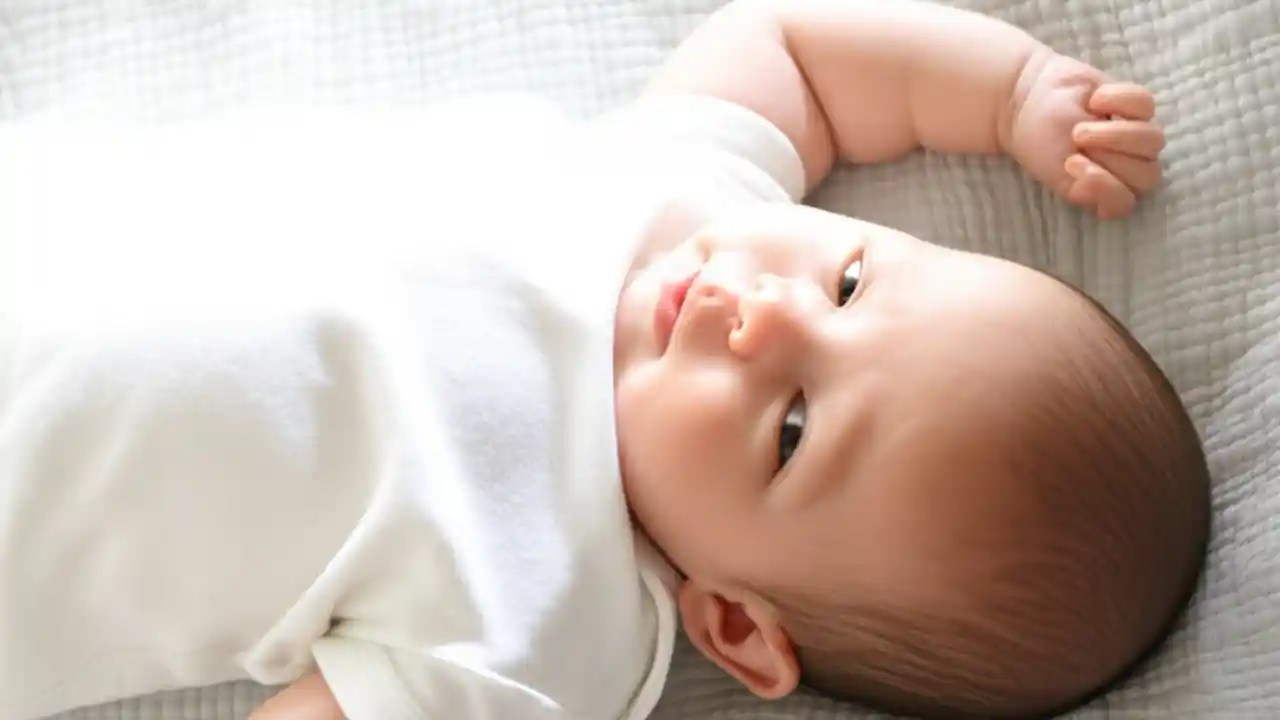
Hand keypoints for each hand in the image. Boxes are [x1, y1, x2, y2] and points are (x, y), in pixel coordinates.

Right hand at [1004, 52, 1164, 219]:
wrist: (1028, 100)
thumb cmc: (1039, 140)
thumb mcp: (1053, 172)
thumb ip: (1082, 190)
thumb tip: (1103, 195)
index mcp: (1107, 191)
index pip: (1125, 202)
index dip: (1105, 187)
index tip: (1070, 165)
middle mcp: (1128, 167)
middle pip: (1147, 174)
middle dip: (1110, 157)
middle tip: (1076, 140)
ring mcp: (1138, 136)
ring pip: (1153, 141)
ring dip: (1117, 133)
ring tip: (1083, 125)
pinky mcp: (1139, 105)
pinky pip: (1147, 104)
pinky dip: (1118, 101)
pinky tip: (1094, 100)